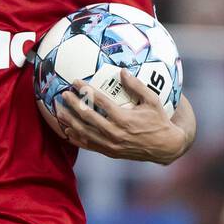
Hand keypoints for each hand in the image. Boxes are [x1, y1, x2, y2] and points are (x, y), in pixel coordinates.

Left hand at [56, 69, 191, 162]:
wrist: (164, 147)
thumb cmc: (159, 121)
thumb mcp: (153, 101)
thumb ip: (137, 86)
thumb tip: (122, 71)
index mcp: (124, 119)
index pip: (100, 101)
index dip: (86, 90)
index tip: (75, 81)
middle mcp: (115, 133)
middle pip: (87, 117)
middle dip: (73, 104)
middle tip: (63, 94)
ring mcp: (110, 145)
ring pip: (84, 132)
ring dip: (70, 121)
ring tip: (59, 110)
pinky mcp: (109, 152)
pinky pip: (88, 145)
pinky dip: (76, 138)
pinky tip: (67, 130)